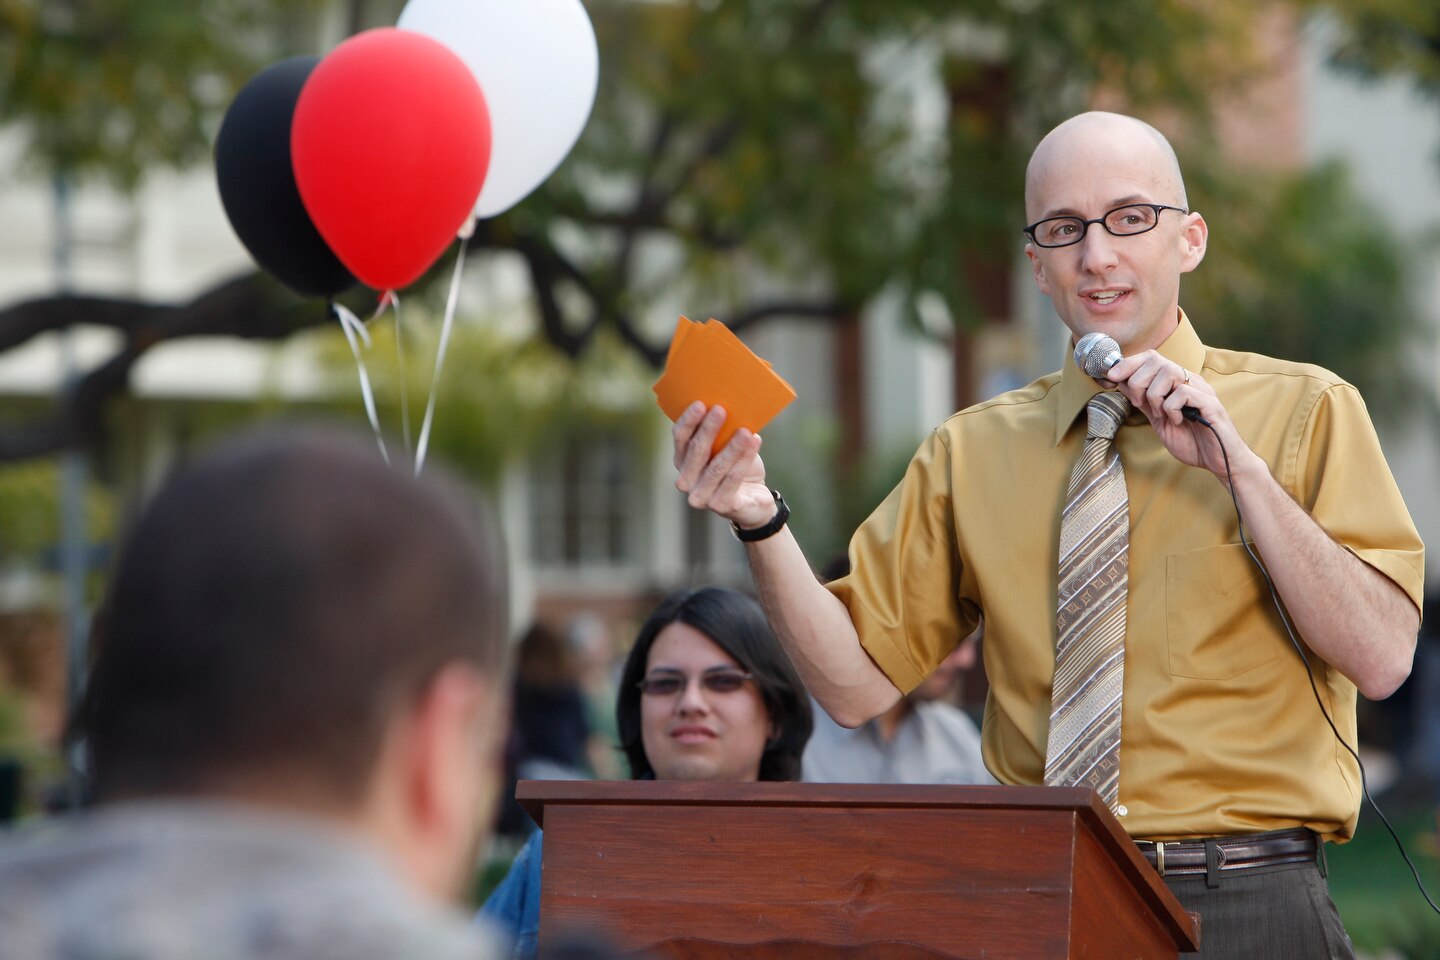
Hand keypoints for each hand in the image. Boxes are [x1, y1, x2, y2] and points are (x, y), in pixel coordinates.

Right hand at [672, 402, 775, 527]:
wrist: (753, 501)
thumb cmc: (736, 468)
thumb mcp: (726, 448)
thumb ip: (721, 432)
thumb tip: (728, 403)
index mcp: (682, 462)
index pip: (680, 438)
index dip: (689, 421)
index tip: (700, 404)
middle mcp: (686, 481)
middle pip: (696, 451)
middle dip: (709, 429)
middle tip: (721, 410)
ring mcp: (701, 497)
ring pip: (716, 467)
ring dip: (732, 446)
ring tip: (745, 430)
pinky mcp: (721, 506)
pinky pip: (733, 479)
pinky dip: (745, 459)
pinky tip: (755, 441)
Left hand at [1104, 352, 1258, 484]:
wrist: (1218, 461)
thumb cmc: (1192, 441)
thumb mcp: (1159, 420)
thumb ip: (1144, 402)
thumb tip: (1121, 383)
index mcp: (1178, 383)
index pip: (1151, 358)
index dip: (1129, 364)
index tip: (1111, 376)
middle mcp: (1190, 381)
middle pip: (1156, 361)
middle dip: (1137, 382)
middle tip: (1140, 404)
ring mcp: (1201, 391)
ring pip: (1168, 373)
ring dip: (1154, 396)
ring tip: (1160, 414)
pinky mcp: (1210, 404)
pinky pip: (1183, 393)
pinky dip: (1172, 409)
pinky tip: (1178, 421)